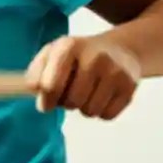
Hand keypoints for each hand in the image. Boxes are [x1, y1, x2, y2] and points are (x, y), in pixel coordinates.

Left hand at [26, 34, 141, 119]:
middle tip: (72, 92)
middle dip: (67, 103)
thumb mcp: (53, 54)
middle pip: (72, 102)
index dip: (46, 100)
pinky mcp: (130, 86)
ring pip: (89, 111)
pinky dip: (102, 111)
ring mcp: (115, 71)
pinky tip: (103, 96)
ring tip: (88, 92)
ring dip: (84, 108)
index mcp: (69, 46)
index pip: (51, 85)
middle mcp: (95, 57)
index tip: (46, 103)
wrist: (120, 49)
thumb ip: (36, 71)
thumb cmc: (78, 56)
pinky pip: (107, 115)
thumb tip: (32, 88)